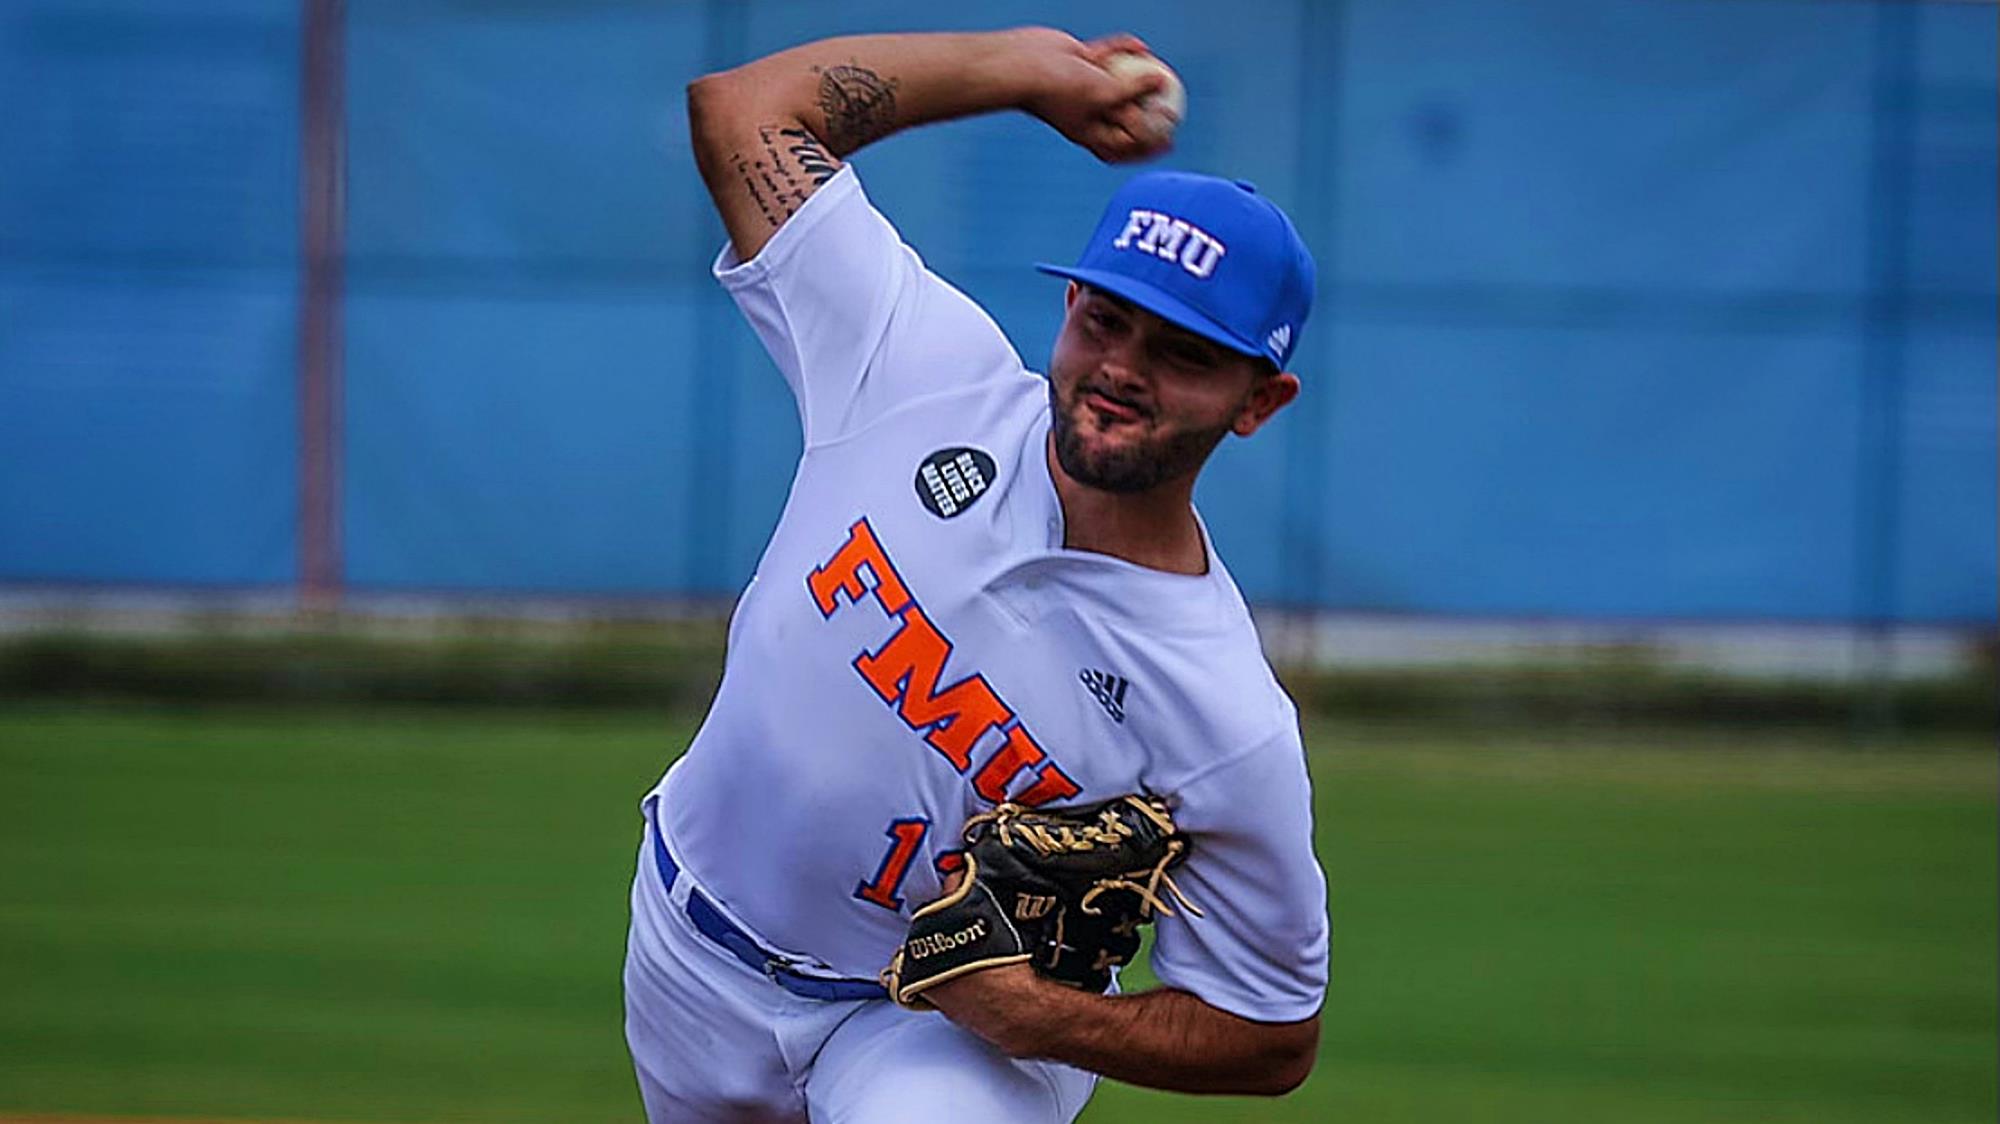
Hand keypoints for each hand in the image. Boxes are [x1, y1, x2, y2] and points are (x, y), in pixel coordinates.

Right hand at [1018, 30, 1175, 162]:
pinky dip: (1124, 51)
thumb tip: (1161, 82)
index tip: (1169, 142)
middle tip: (1170, 109)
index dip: (1147, 149)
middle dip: (1147, 116)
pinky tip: (1141, 47)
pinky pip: (1108, 57)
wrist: (1024, 65)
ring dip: (1138, 81)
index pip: (1123, 148)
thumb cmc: (1061, 89)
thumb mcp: (1106, 95)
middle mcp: (1088, 112)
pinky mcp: (1080, 61)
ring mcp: (1084, 87)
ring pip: (1117, 85)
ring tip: (1160, 75)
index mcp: (1090, 133)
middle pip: (1123, 119)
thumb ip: (1135, 91)